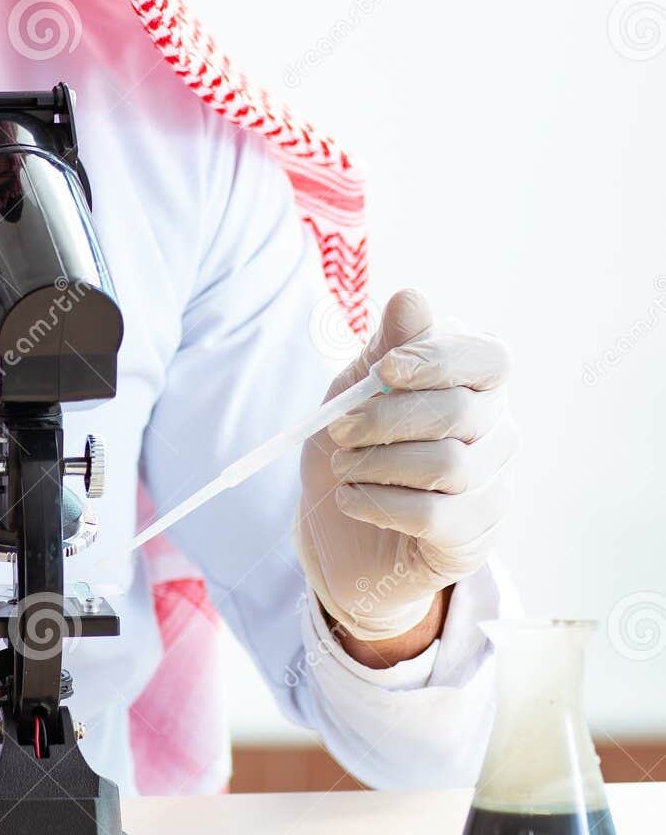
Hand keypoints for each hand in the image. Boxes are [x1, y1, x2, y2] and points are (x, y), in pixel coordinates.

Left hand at [295, 288, 517, 647]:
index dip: (440, 359)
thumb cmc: (355, 446)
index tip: (385, 370)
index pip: (490, 358)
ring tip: (343, 466)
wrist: (336, 529)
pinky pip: (437, 516)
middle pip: (460, 412)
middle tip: (339, 430)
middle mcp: (498, 431)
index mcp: (475, 384)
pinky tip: (351, 499)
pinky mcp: (474, 536)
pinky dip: (380, 503)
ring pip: (448, 465)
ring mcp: (493, 486)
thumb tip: (411, 297)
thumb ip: (386, 346)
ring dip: (376, 464)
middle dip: (385, 419)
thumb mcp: (355, 389)